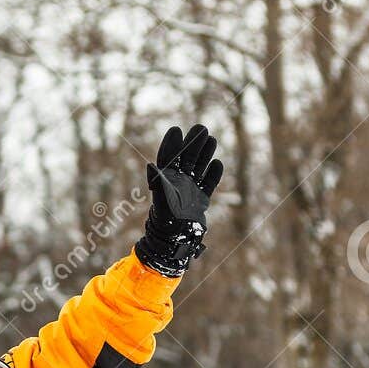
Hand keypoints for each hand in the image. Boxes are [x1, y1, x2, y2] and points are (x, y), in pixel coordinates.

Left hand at [135, 123, 222, 276]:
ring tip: (211, 139)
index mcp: (165, 181)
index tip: (176, 129)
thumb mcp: (161, 198)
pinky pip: (208, 184)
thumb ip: (159, 182)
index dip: (172, 144)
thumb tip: (151, 165)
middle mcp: (178, 184)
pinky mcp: (200, 200)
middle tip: (201, 128)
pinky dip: (213, 175)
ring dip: (205, 154)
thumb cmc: (166, 219)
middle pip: (186, 159)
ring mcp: (190, 191)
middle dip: (193, 144)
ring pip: (198, 168)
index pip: (168, 157)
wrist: (175, 240)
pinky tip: (218, 163)